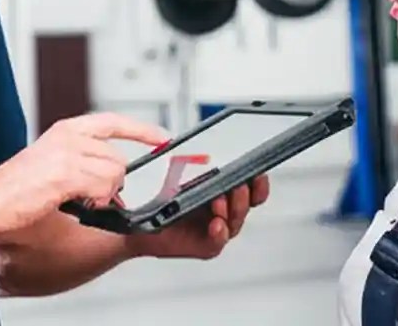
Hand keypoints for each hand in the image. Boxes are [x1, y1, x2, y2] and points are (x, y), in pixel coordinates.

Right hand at [0, 113, 167, 233]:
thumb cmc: (17, 187)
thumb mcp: (52, 160)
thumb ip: (81, 160)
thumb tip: (110, 176)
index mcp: (66, 129)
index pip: (113, 121)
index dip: (140, 129)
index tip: (161, 136)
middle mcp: (70, 136)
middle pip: (117, 158)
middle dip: (111, 182)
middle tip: (90, 196)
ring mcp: (70, 153)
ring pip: (114, 174)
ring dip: (103, 194)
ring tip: (78, 200)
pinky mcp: (68, 173)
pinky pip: (104, 188)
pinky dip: (96, 201)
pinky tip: (77, 204)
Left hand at [127, 175, 269, 259]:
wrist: (138, 224)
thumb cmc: (160, 198)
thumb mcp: (178, 175)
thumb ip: (193, 164)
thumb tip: (202, 150)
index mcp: (223, 192)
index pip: (251, 188)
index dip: (258, 182)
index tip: (258, 173)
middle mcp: (223, 211)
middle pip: (246, 204)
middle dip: (245, 194)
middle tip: (238, 185)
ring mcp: (216, 229)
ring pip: (234, 222)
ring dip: (231, 210)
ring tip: (219, 201)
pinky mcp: (205, 246)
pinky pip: (218, 241)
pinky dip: (219, 233)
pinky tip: (216, 224)